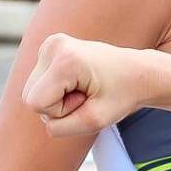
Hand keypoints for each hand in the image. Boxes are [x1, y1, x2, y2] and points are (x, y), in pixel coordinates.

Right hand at [22, 33, 149, 136]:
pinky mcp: (51, 46)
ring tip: (85, 88)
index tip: (87, 100)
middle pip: (30, 96)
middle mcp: (53, 45)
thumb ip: (60, 127)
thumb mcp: (95, 121)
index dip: (61, 112)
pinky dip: (57, 88)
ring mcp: (51, 43)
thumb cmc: (122, 96)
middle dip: (58, 105)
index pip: (36, 104)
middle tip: (87, 95)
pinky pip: (39, 82)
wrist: (139, 72)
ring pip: (33, 90)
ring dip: (58, 97)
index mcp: (64, 60)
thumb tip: (37, 113)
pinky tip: (79, 80)